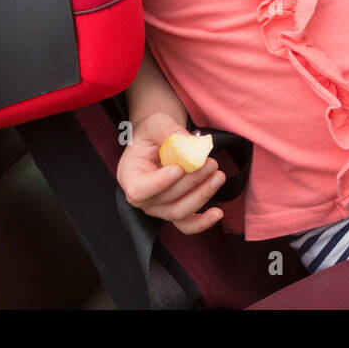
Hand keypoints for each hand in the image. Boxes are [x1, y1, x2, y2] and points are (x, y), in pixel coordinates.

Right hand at [117, 111, 225, 234]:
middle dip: (191, 182)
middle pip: (166, 200)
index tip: (178, 168)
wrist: (158, 140)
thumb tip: (189, 144)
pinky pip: (187, 224)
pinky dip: (203, 222)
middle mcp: (142, 197)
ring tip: (218, 175)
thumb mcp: (157, 123)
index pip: (139, 189)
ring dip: (202, 195)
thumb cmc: (153, 132)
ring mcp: (158, 207)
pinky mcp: (175, 210)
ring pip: (179, 212)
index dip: (159, 183)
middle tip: (211, 163)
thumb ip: (169, 131)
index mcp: (130, 175)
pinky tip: (218, 212)